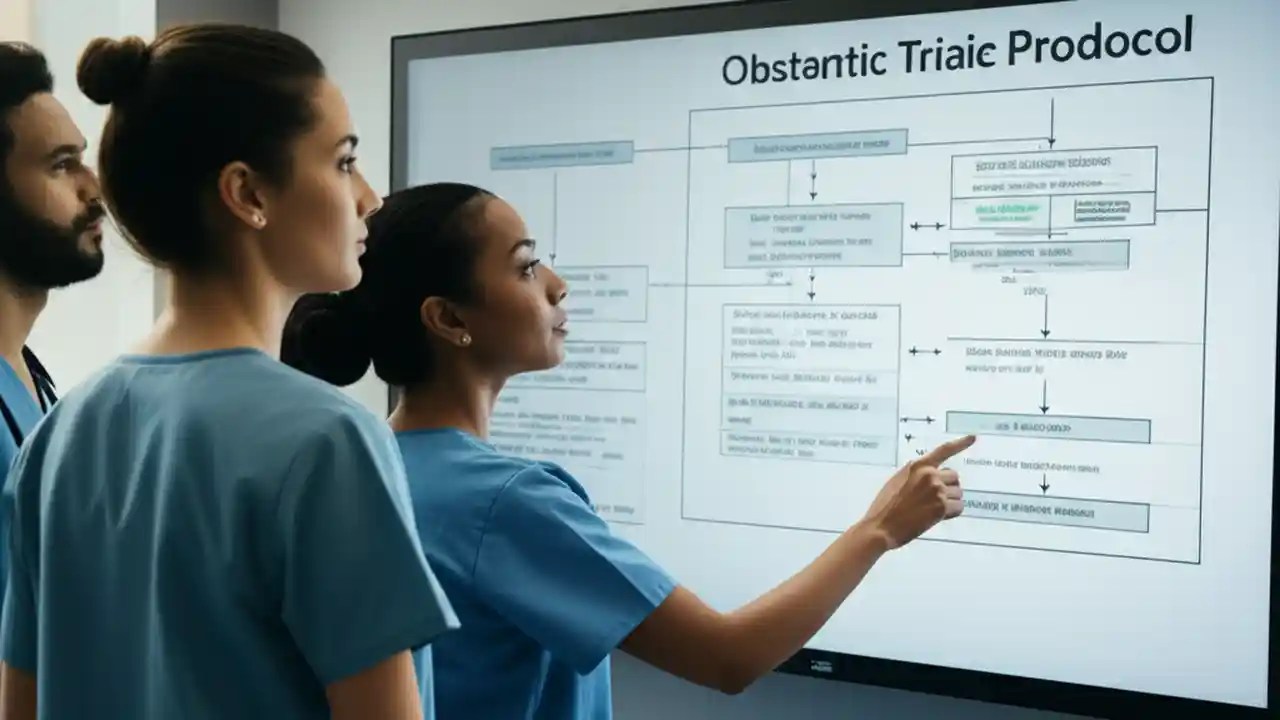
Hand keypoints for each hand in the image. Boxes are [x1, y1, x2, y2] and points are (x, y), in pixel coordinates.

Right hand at [861, 435, 974, 549]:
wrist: (881, 526)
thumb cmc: (885, 506)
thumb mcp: (897, 481)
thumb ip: (916, 475)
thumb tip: (933, 478)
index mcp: (917, 466)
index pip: (943, 451)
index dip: (960, 443)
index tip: (973, 438)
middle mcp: (930, 475)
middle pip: (954, 477)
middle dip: (948, 487)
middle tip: (934, 499)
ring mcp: (937, 490)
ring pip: (958, 493)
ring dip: (950, 502)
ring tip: (931, 510)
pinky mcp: (941, 507)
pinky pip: (958, 507)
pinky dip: (951, 513)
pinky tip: (937, 517)